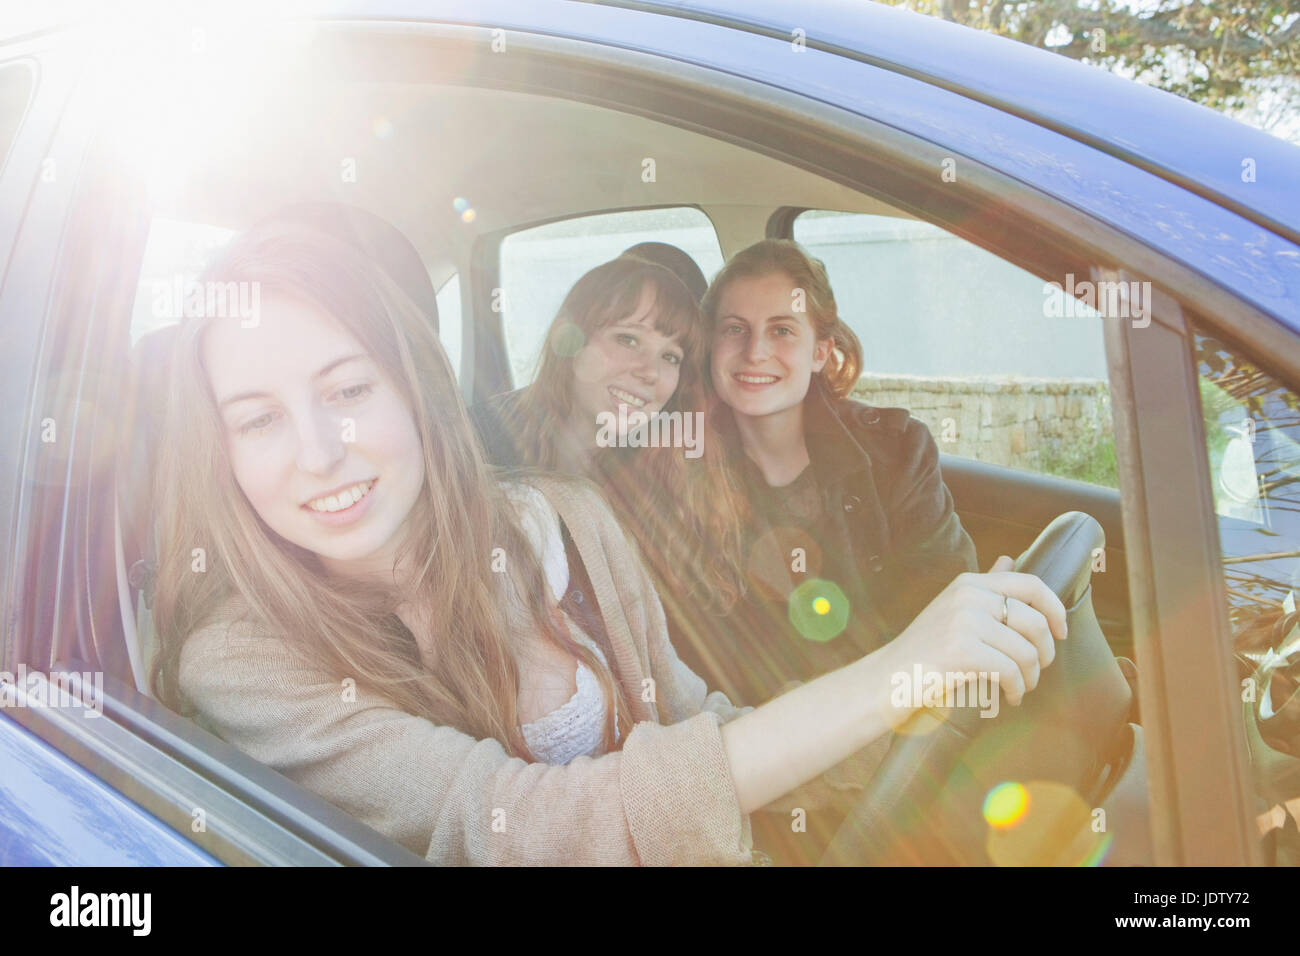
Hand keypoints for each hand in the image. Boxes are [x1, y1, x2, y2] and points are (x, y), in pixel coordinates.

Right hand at [884, 555, 1067, 711]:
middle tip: (1036, 671)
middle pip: (1034, 621)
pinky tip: (1010, 697)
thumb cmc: (923, 651)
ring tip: (1021, 688)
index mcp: (968, 583)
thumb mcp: (953, 609)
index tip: (1060, 633)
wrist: (885, 679)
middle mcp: (967, 596)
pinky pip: (1011, 671)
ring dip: (1030, 677)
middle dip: (1045, 652)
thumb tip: (1010, 559)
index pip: (1030, 584)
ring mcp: (963, 621)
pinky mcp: (961, 650)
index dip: (1054, 609)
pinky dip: (1017, 689)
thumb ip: (985, 588)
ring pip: (1026, 651)